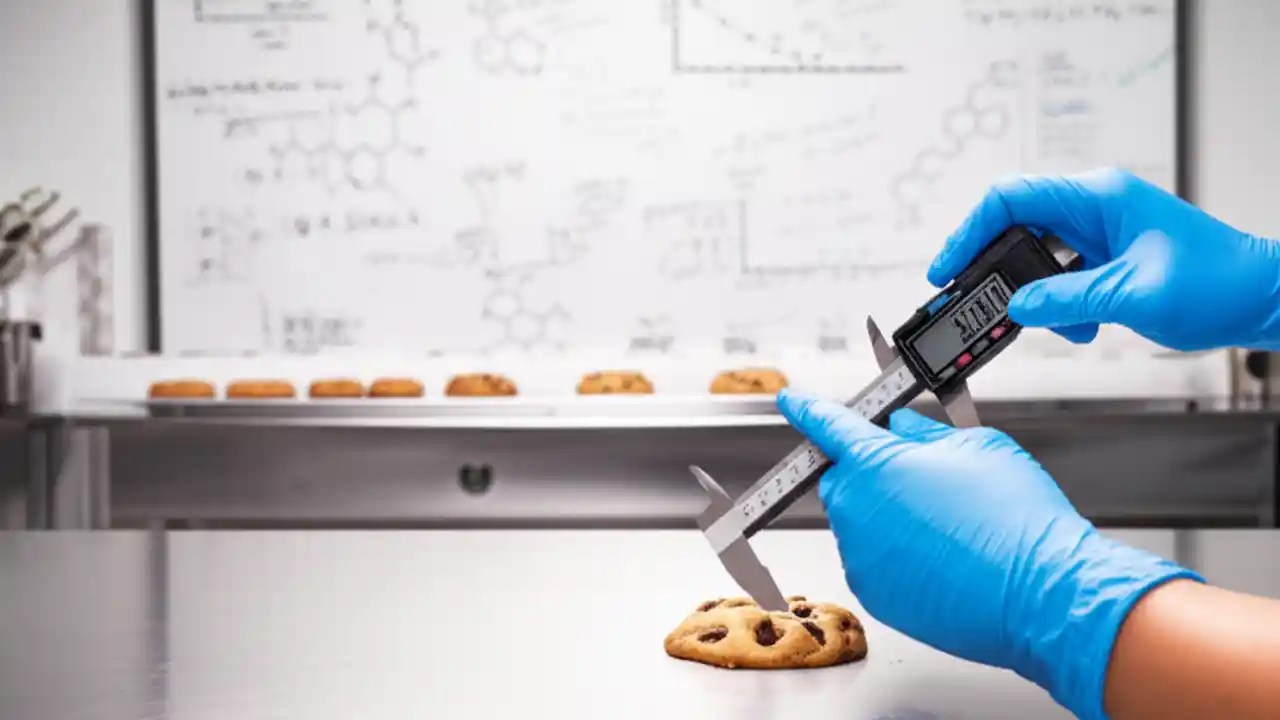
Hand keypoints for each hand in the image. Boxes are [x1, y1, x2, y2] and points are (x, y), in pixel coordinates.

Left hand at [778, 389, 1196, 719]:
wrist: (1043, 593)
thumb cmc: (1017, 520)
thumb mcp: (977, 445)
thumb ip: (925, 432)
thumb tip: (902, 427)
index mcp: (875, 462)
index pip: (827, 425)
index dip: (808, 409)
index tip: (793, 401)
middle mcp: (856, 510)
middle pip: (843, 478)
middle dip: (871, 473)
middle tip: (923, 481)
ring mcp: (861, 556)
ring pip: (860, 523)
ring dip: (888, 517)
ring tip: (947, 526)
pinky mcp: (875, 595)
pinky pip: (874, 562)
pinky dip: (897, 556)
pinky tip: (944, 557)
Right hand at [929, 168, 1279, 350]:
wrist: (1265, 298)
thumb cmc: (1219, 283)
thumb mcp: (1132, 296)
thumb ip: (1066, 300)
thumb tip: (1015, 306)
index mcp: (1099, 197)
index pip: (1010, 198)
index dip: (968, 231)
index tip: (947, 268)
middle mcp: (1095, 207)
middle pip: (1015, 227)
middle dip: (997, 272)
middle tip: (979, 305)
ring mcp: (1101, 231)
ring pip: (1037, 257)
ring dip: (1034, 295)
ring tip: (1053, 323)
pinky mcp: (1107, 256)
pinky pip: (1061, 275)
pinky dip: (1060, 304)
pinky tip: (1082, 325)